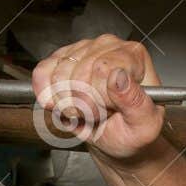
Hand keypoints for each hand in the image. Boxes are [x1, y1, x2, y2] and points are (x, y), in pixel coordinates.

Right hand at [31, 35, 164, 162]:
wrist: (117, 139)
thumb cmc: (132, 132)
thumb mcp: (144, 126)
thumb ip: (135, 102)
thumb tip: (119, 78)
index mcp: (134, 56)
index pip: (101, 70)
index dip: (99, 99)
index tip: (110, 111)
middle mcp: (109, 46)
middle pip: (78, 75)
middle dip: (84, 105)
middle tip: (99, 114)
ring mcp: (83, 49)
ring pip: (58, 77)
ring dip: (68, 104)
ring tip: (87, 110)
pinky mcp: (62, 58)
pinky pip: (42, 73)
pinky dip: (49, 96)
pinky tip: (66, 103)